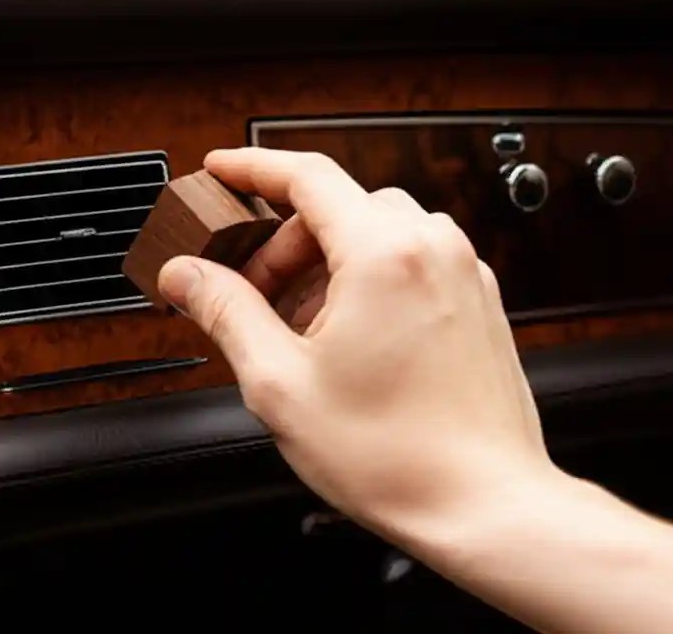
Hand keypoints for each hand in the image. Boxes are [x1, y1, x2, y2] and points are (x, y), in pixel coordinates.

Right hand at [157, 147, 558, 545]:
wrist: (485, 505)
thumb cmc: (397, 455)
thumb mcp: (280, 383)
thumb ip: (226, 312)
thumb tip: (187, 275)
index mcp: (383, 253)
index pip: (306, 175)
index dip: (252, 168)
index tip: (222, 171)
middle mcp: (432, 249)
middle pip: (338, 208)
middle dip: (285, 243)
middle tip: (250, 294)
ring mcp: (463, 274)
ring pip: (377, 234)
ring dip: (327, 263)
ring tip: (300, 329)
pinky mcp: (478, 302)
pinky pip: (412, 263)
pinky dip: (369, 280)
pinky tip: (346, 339)